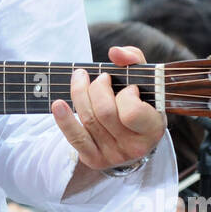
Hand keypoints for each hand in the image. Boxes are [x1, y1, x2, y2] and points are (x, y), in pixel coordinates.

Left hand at [50, 45, 165, 171]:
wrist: (134, 137)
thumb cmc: (140, 103)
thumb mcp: (146, 82)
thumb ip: (134, 60)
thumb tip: (114, 52)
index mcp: (152, 128)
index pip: (132, 113)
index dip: (125, 95)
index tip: (128, 87)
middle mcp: (135, 146)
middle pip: (105, 112)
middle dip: (98, 88)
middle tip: (101, 78)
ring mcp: (114, 155)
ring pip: (88, 119)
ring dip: (79, 93)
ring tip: (80, 78)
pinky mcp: (95, 159)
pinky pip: (75, 138)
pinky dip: (64, 119)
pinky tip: (57, 104)